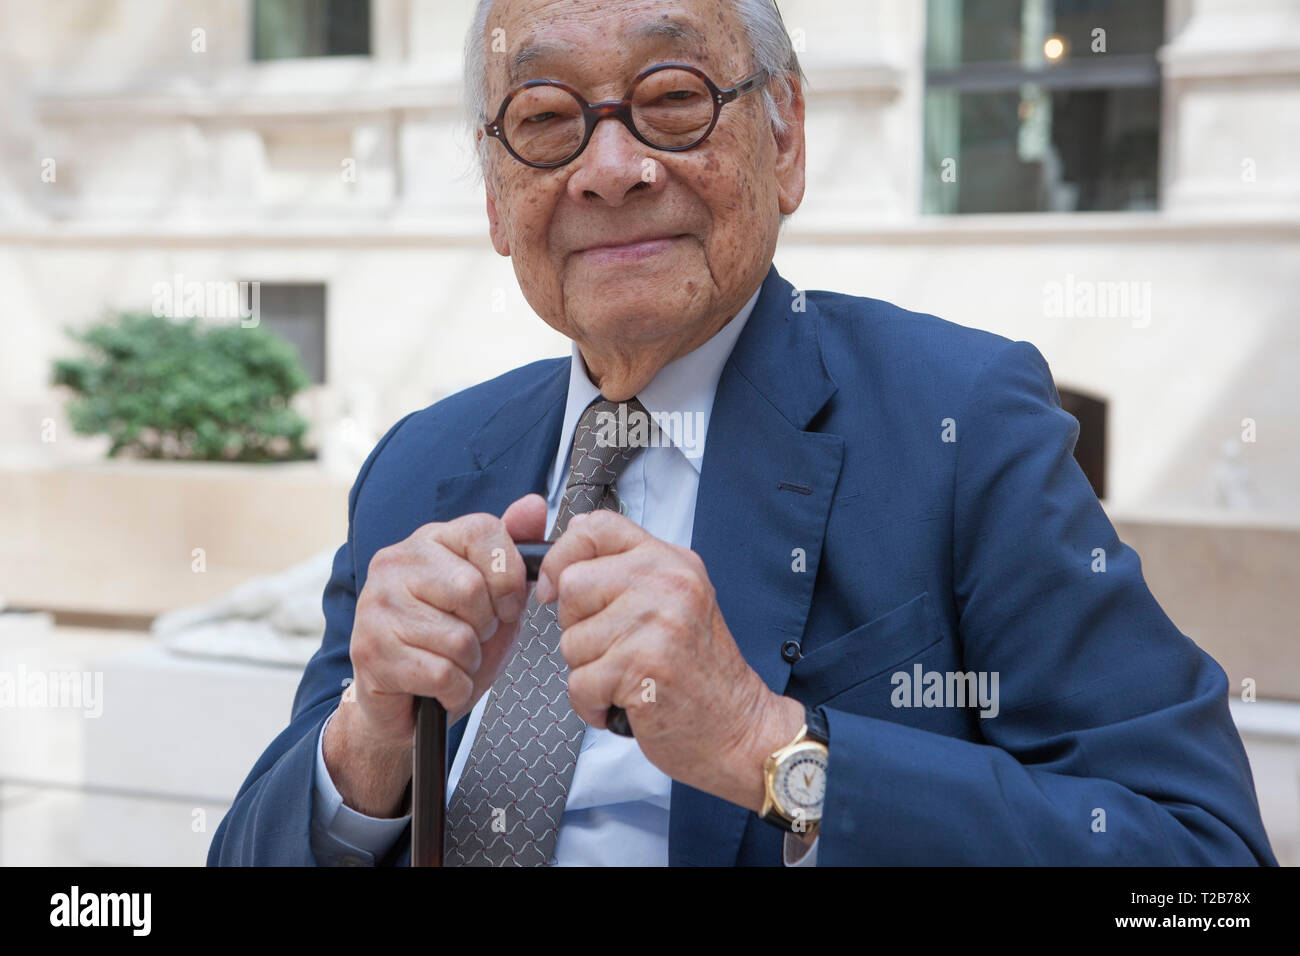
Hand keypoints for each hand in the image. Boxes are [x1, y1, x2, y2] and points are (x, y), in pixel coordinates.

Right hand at [324, 493, 545, 815]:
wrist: (405, 702)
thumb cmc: (451, 644)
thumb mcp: (494, 597)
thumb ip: (514, 552)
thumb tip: (535, 504)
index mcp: (429, 540)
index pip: (483, 530)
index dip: (508, 577)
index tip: (506, 606)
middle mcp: (395, 563)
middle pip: (471, 588)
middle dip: (486, 626)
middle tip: (470, 638)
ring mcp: (376, 606)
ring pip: (458, 638)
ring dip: (469, 663)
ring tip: (451, 662)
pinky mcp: (369, 651)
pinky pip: (442, 674)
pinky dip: (454, 690)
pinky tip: (440, 686)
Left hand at [535, 510, 804, 811]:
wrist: (738, 727)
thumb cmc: (700, 672)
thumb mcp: (675, 600)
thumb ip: (627, 569)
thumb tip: (572, 539)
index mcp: (671, 562)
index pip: (596, 528)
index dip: (563, 556)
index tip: (556, 588)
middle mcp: (667, 584)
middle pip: (573, 586)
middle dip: (578, 626)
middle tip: (614, 648)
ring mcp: (657, 623)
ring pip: (571, 640)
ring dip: (588, 671)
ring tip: (627, 677)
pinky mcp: (643, 666)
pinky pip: (579, 683)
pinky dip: (592, 704)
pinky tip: (624, 701)